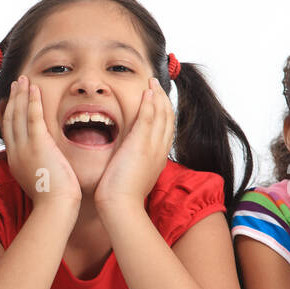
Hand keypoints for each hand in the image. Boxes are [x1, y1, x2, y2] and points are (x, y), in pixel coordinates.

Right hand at [1, 75, 79, 208]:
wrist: (55, 207)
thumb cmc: (54, 199)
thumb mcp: (39, 181)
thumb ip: (38, 167)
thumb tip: (43, 163)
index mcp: (15, 161)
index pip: (8, 132)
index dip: (7, 114)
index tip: (8, 101)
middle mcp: (16, 152)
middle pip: (9, 119)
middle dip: (12, 99)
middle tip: (15, 83)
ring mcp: (25, 148)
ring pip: (18, 115)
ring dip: (20, 95)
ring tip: (23, 79)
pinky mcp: (38, 145)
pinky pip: (32, 117)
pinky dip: (32, 100)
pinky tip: (34, 88)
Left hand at [93, 78, 173, 212]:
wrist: (121, 206)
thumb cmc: (121, 198)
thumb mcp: (132, 179)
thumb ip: (133, 166)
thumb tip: (128, 163)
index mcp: (158, 159)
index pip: (166, 131)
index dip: (164, 114)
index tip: (158, 102)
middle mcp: (159, 151)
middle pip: (168, 119)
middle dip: (164, 100)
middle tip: (157, 86)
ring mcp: (152, 146)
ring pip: (161, 114)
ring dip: (158, 95)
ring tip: (153, 82)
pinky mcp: (141, 144)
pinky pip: (149, 117)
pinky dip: (150, 102)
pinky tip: (148, 90)